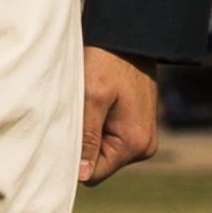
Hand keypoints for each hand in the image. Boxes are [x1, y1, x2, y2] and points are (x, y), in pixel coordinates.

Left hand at [76, 47, 161, 185]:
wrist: (130, 36)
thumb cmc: (109, 61)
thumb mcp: (92, 97)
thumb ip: (87, 138)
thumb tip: (81, 176)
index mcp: (134, 143)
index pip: (93, 174)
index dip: (75, 159)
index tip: (67, 132)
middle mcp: (144, 146)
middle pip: (99, 164)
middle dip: (84, 144)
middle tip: (80, 112)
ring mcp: (143, 137)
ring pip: (104, 151)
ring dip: (91, 132)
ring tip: (91, 103)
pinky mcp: (138, 127)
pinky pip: (111, 138)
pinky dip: (100, 125)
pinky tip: (99, 103)